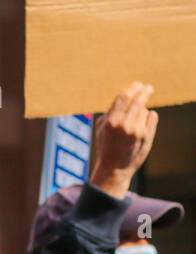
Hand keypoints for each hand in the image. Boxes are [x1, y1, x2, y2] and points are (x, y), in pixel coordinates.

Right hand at [90, 82, 157, 198]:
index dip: (132, 88)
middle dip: (144, 92)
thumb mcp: (101, 130)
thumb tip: (124, 97)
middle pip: (137, 100)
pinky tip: (142, 125)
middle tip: (147, 88)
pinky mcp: (147, 135)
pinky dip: (149, 117)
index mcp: (111, 122)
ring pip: (144, 110)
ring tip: (135, 121)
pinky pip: (152, 116)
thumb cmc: (106, 147)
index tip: (137, 85)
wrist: (114, 169)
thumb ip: (110, 113)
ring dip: (141, 111)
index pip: (123, 97)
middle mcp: (125, 125)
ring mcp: (137, 131)